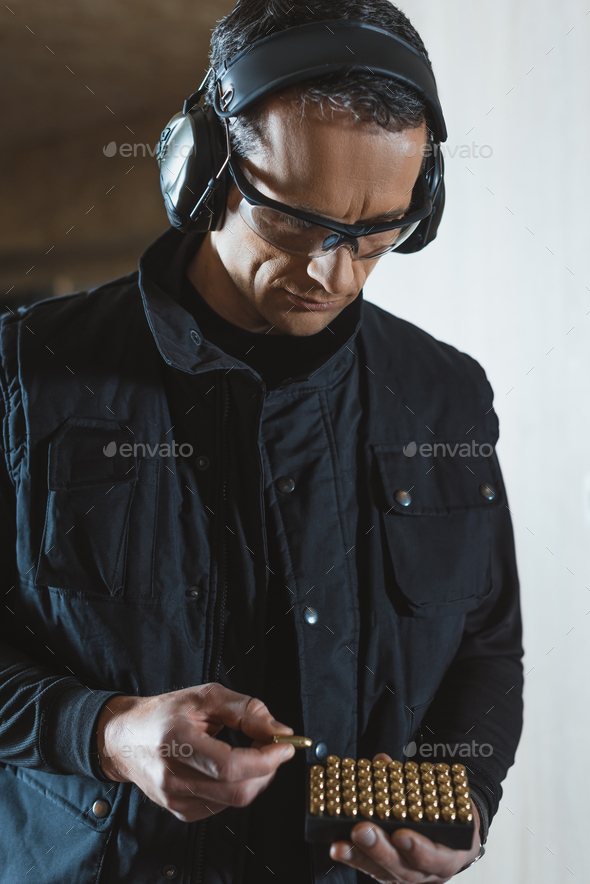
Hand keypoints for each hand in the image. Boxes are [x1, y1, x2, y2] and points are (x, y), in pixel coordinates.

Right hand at [95, 684, 295, 821]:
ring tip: (252, 752)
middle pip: (236, 790)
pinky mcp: (179, 811)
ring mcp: (174, 799)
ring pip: (234, 801)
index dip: (265, 759)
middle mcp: (172, 776)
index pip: (230, 765)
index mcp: (176, 741)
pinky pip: (222, 805)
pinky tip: (231, 767)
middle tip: (274, 748)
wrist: (123, 738)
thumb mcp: (205, 697)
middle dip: (267, 770)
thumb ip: (246, 711)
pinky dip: (237, 786)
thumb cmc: (164, 713)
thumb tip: (280, 731)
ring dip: (255, 778)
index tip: (285, 745)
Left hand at [329, 753, 480, 882]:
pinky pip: (372, 870)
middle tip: (361, 830)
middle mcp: (429, 871)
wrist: (458, 841)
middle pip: (404, 868)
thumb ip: (413, 779)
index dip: (418, 849)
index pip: (435, 857)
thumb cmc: (448, 817)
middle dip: (380, 850)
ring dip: (361, 856)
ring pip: (385, 872)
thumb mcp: (443, 797)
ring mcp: (409, 875)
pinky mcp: (391, 874)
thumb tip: (382, 761)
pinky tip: (339, 848)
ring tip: (342, 843)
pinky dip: (354, 858)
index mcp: (450, 852)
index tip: (401, 835)